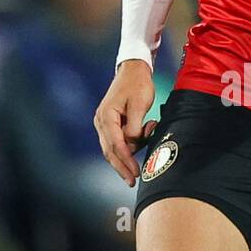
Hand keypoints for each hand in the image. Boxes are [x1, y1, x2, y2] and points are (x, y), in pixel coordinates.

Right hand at [93, 60, 156, 184]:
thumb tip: (132, 144)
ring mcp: (104, 123)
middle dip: (122, 167)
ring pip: (113, 148)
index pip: (115, 144)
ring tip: (150, 130)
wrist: (133, 69)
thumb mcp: (140, 104)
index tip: (135, 173)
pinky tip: (146, 133)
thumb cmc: (137, 84)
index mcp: (106, 116)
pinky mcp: (110, 124)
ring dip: (131, 150)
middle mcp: (101, 121)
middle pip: (110, 151)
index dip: (126, 160)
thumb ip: (135, 126)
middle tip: (133, 181)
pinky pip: (118, 141)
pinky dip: (131, 143)